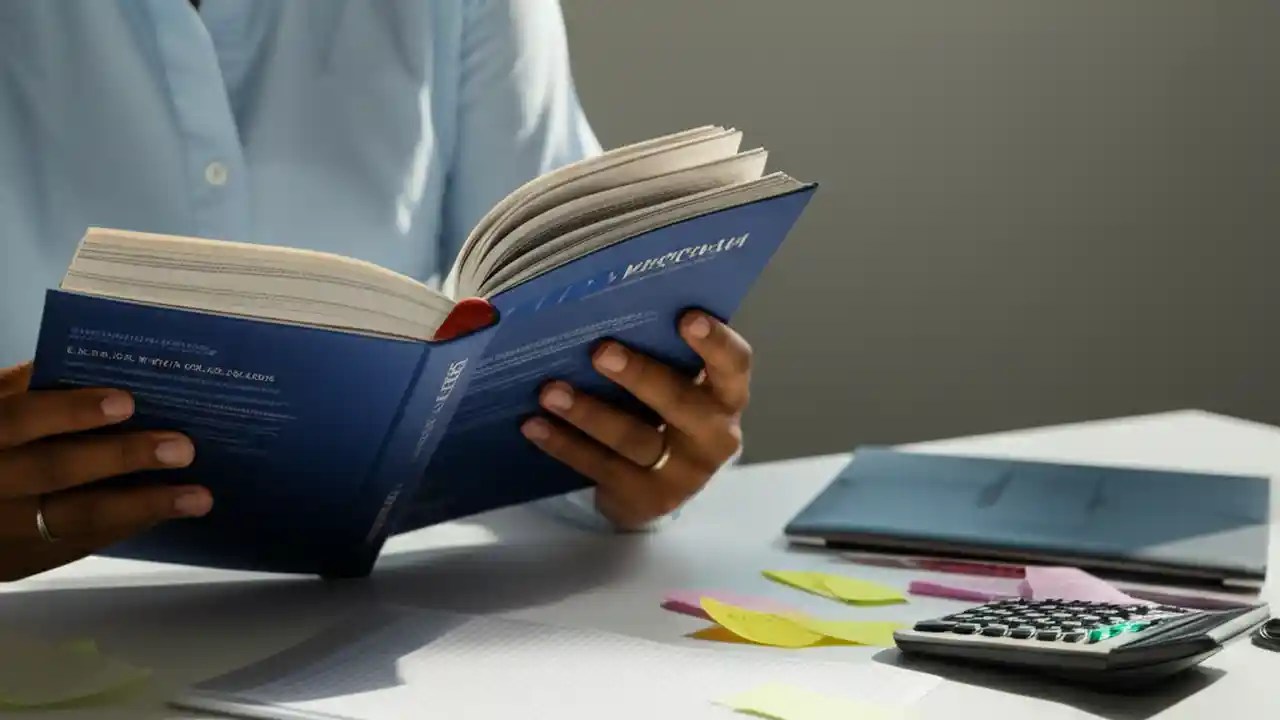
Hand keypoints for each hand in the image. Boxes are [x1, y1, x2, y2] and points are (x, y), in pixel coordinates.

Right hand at [0, 362, 211, 581]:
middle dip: (121, 458)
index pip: (18, 421)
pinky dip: (129, 525)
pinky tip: (169, 512)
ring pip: (75, 518)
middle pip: (54, 471)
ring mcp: (5, 529)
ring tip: (198, 497)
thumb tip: (103, 367)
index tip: (126, 402)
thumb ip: (30, 390)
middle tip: (182, 449)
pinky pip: (82, 543)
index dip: (69, 411)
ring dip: (143, 506)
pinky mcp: (25, 559)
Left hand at [521, 311, 748, 529]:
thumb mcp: (678, 381)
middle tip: (600, 351)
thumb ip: (661, 350)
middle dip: (640, 376)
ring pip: (634, 439)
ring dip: (589, 413)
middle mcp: (714, 435)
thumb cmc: (666, 407)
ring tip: (550, 391)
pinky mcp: (647, 499)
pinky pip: (601, 467)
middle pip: (680, 404)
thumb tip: (604, 304)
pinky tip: (534, 424)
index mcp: (727, 394)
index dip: (714, 342)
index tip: (686, 317)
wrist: (664, 480)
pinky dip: (564, 444)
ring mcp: (683, 473)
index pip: (733, 364)